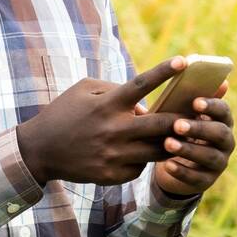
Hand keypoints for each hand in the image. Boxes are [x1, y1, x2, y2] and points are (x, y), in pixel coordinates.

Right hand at [16, 56, 189, 185]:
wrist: (40, 151)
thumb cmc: (65, 113)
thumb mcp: (84, 89)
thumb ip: (116, 89)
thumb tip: (145, 104)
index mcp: (108, 104)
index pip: (142, 84)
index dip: (165, 71)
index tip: (185, 61)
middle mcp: (114, 129)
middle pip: (161, 124)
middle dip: (182, 120)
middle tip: (196, 115)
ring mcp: (114, 155)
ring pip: (157, 150)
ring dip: (170, 143)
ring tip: (178, 137)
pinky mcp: (112, 174)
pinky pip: (141, 167)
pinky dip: (145, 159)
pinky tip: (141, 154)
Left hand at [137, 80, 233, 197]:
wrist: (176, 162)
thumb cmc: (180, 129)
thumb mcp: (183, 114)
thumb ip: (188, 97)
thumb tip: (189, 68)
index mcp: (222, 121)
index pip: (224, 111)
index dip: (212, 106)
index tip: (195, 102)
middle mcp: (226, 141)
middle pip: (220, 134)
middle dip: (199, 128)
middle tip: (177, 124)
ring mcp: (219, 163)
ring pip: (209, 156)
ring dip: (189, 149)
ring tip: (168, 143)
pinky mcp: (207, 181)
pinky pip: (197, 177)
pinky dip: (182, 171)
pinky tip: (167, 164)